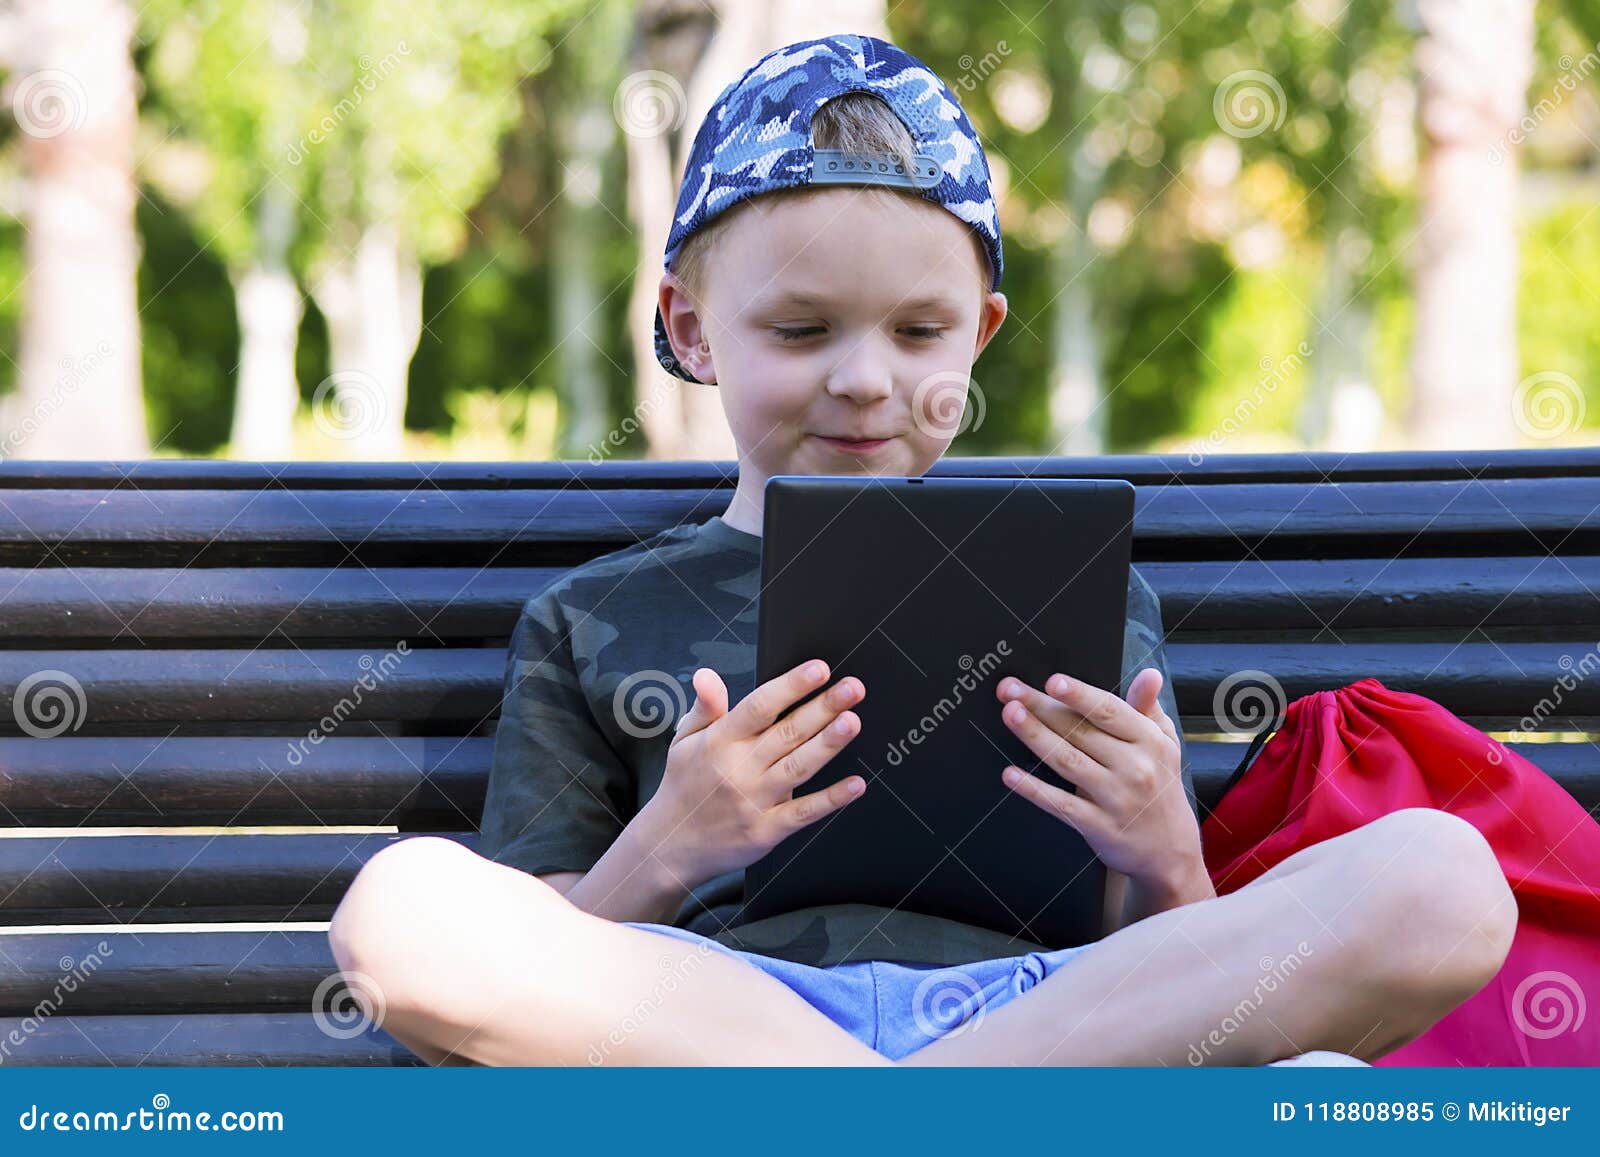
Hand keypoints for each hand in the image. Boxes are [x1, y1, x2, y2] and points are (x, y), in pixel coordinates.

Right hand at [635, 660, 868, 885]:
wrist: (670, 845)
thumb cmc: (683, 786)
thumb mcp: (684, 741)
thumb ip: (704, 707)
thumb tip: (707, 674)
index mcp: (719, 742)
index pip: (759, 706)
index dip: (791, 686)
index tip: (819, 669)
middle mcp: (738, 768)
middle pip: (787, 732)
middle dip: (822, 707)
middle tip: (852, 687)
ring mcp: (754, 801)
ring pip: (798, 767)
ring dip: (828, 744)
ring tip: (852, 722)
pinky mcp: (767, 831)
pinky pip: (803, 813)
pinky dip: (831, 799)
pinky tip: (856, 784)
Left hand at [995, 668, 1208, 903]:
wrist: (1171, 851)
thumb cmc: (1160, 787)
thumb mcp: (1164, 744)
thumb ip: (1147, 708)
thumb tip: (1149, 674)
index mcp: (1149, 742)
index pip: (1109, 711)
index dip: (1079, 695)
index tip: (1052, 681)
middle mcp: (1135, 768)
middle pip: (1079, 732)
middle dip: (1041, 707)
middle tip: (1009, 689)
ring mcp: (1116, 799)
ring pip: (1068, 762)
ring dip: (1035, 737)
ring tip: (1010, 715)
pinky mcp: (1098, 827)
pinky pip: (1061, 804)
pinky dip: (1034, 789)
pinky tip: (1010, 774)